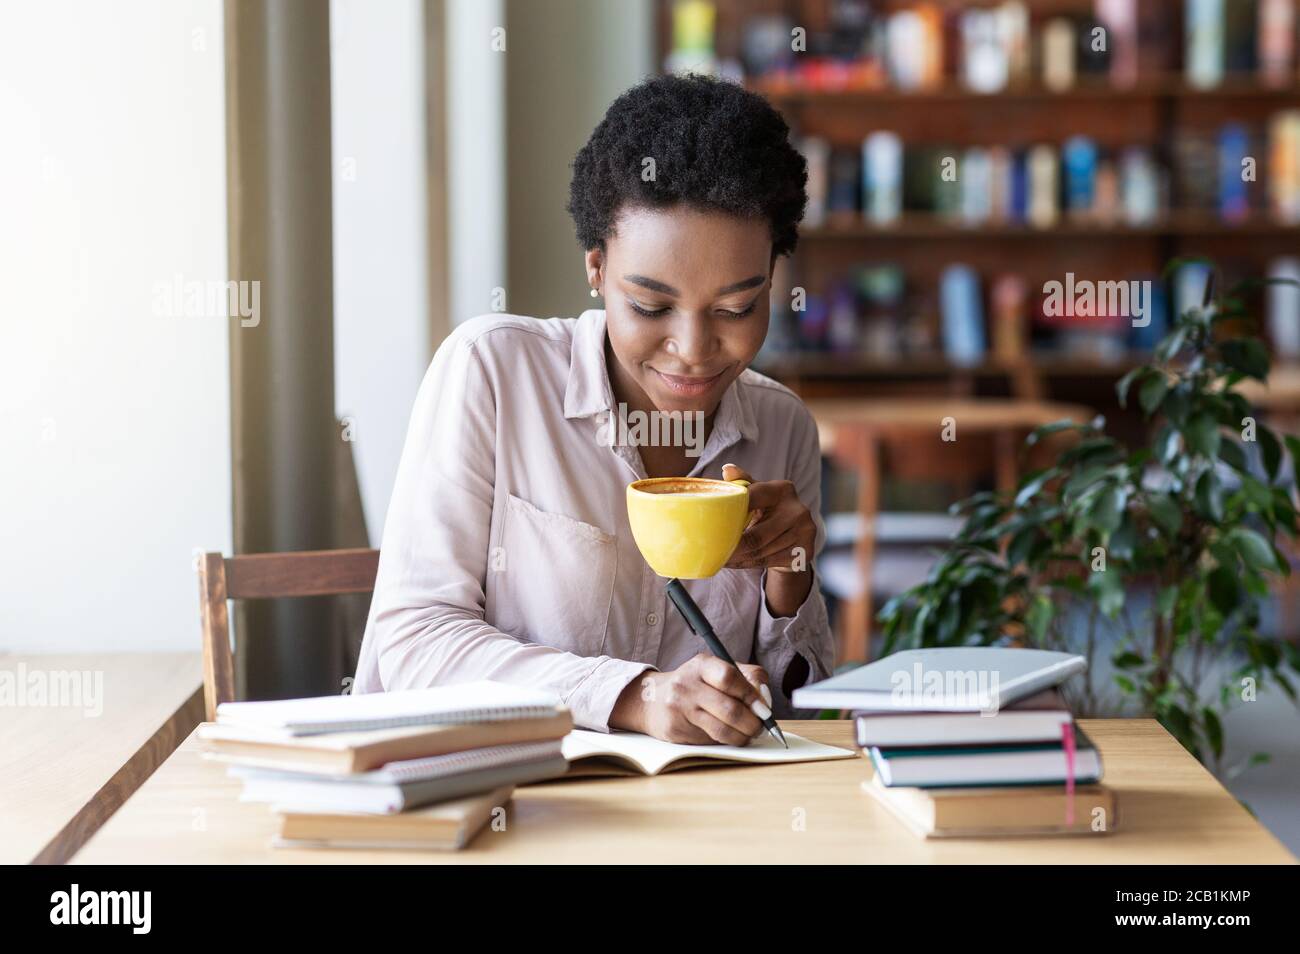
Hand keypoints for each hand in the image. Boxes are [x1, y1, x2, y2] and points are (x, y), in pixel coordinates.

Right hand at [609, 654, 771, 745]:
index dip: (752, 695)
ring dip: (742, 736)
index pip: (730, 677)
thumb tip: (765, 700)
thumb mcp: (715, 670)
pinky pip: (709, 740)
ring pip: (722, 730)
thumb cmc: (694, 685)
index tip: (764, 708)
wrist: (651, 699)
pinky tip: (726, 736)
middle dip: (753, 723)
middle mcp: (687, 684)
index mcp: (701, 665)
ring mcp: (679, 708)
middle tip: (760, 727)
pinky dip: (724, 741)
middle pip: (730, 709)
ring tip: (748, 734)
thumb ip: (745, 678)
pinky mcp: (675, 729)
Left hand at [722, 463, 814, 574]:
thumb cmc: (769, 510)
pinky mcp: (806, 552)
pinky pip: (769, 562)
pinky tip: (736, 563)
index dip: (731, 511)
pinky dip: (748, 565)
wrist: (796, 536)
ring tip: (721, 558)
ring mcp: (805, 532)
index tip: (713, 525)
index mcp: (782, 490)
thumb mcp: (758, 494)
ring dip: (737, 559)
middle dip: (732, 547)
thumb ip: (743, 482)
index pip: (752, 498)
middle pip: (755, 536)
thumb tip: (727, 469)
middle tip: (713, 552)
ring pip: (760, 552)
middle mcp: (798, 510)